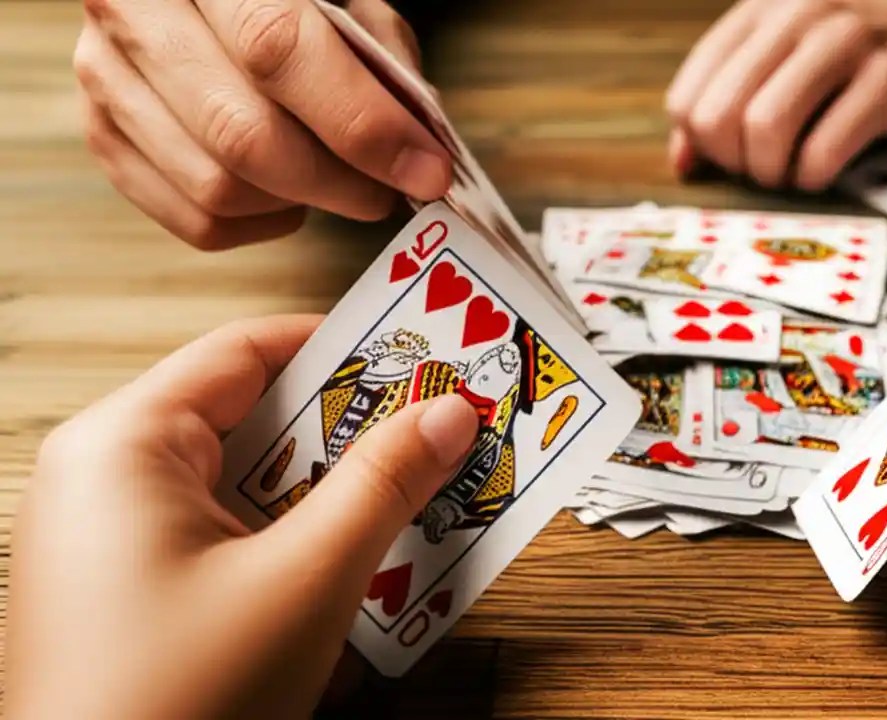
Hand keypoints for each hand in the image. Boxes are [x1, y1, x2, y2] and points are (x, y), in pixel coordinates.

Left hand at [8, 316, 477, 717]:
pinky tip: (349, 585)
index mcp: (122, 447)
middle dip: (352, 439)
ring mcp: (116, 545)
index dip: (345, 349)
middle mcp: (106, 483)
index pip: (248, 350)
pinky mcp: (136, 598)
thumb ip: (385, 484)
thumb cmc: (166, 712)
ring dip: (332, 506)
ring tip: (404, 518)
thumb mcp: (306, 581)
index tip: (421, 358)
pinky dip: (295, 553)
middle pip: (256, 423)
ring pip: (251, 490)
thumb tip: (446, 414)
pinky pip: (232, 544)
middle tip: (433, 438)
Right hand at [74, 0, 450, 249]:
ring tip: (337, 179)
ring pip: (217, 188)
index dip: (360, 122)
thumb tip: (416, 152)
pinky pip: (196, 218)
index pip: (278, 49)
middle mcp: (131, 12)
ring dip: (300, 202)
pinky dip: (262, 222)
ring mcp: (105, 77)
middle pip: (243, 134)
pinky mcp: (105, 135)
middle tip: (387, 190)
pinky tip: (289, 193)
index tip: (424, 169)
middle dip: (338, 182)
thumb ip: (380, 60)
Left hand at [665, 0, 886, 190]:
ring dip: (770, 171)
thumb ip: (729, 92)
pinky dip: (812, 176)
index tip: (729, 154)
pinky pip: (823, 150)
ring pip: (765, 128)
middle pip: (720, 115)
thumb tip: (682, 161)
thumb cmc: (862, 48)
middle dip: (733, 161)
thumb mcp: (787, 50)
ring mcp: (846, 43)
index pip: (689, 94)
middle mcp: (799, 15)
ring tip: (789, 173)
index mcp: (762, 7)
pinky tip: (821, 172)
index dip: (700, 142)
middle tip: (760, 168)